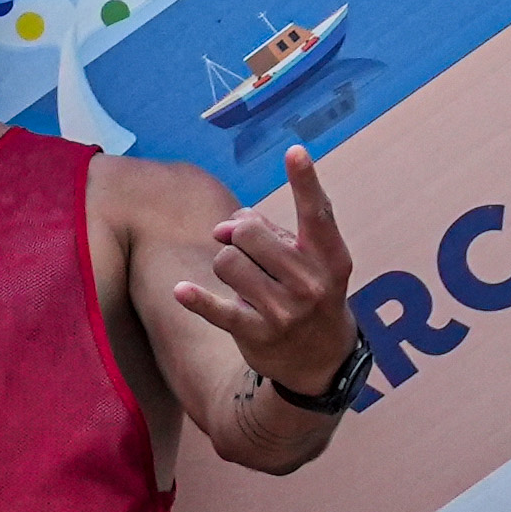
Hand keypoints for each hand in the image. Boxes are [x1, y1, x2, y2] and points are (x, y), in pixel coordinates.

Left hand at [166, 141, 358, 404]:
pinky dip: (197, 299)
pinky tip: (181, 292)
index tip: (295, 151)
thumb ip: (269, 231)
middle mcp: (311, 282)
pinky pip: (218, 308)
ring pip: (227, 262)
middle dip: (237, 235)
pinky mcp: (257, 333)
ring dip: (226, 265)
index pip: (318, 212)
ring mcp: (285, 310)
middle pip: (249, 233)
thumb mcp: (307, 260)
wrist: (321, 360)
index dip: (305, 180)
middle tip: (246, 252)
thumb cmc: (308, 292)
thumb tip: (222, 226)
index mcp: (330, 256)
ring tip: (244, 282)